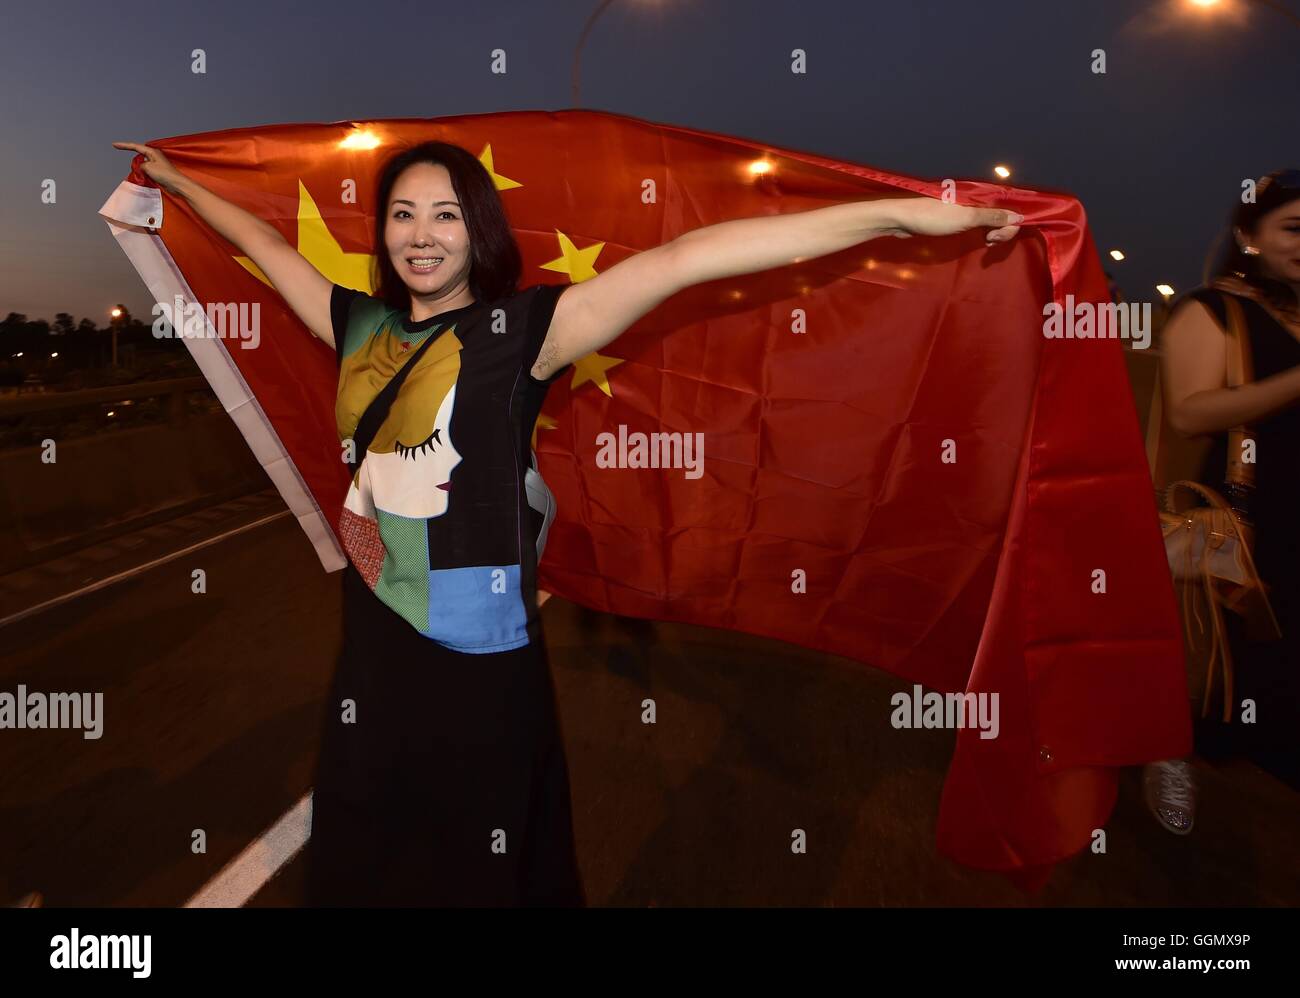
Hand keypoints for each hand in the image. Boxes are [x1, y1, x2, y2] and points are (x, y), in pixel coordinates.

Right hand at [111, 141, 187, 195]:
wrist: (177, 185)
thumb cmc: (165, 174)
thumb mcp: (147, 167)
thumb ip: (140, 164)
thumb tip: (141, 167)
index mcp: (152, 152)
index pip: (135, 146)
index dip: (124, 145)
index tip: (114, 145)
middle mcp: (155, 156)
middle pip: (139, 155)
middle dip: (135, 161)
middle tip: (137, 170)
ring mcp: (157, 163)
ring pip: (143, 164)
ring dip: (140, 169)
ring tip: (145, 175)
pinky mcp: (159, 171)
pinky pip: (148, 170)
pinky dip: (145, 173)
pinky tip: (145, 178)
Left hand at [881, 196, 1022, 244]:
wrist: (902, 220)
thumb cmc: (933, 218)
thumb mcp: (966, 217)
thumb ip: (993, 216)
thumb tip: (1019, 216)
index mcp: (981, 195)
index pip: (1008, 208)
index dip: (1009, 224)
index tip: (995, 238)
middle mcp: (976, 200)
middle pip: (1001, 215)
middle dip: (1001, 230)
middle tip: (988, 242)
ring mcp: (966, 210)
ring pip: (990, 221)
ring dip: (992, 233)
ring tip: (985, 242)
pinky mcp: (956, 219)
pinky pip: (978, 225)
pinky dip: (982, 233)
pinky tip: (980, 240)